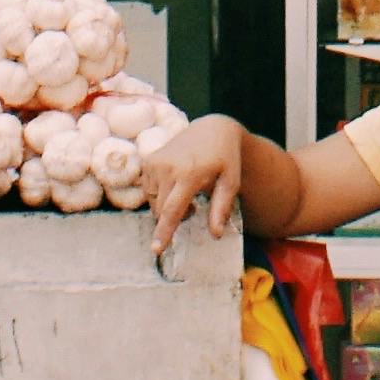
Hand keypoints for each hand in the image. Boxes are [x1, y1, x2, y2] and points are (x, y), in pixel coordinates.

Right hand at [147, 113, 247, 258]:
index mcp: (190, 173)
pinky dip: (160, 195)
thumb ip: (221, 208)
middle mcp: (168, 167)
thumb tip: (215, 234)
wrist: (212, 130)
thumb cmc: (225, 159)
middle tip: (193, 208)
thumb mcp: (231, 182)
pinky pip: (149, 190)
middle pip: (162, 210)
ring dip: (167, 207)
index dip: (164, 231)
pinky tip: (176, 184)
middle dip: (173, 219)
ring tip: (186, 193)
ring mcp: (156, 162)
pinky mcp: (149, 161)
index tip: (156, 249)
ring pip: (154, 202)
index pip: (173, 209)